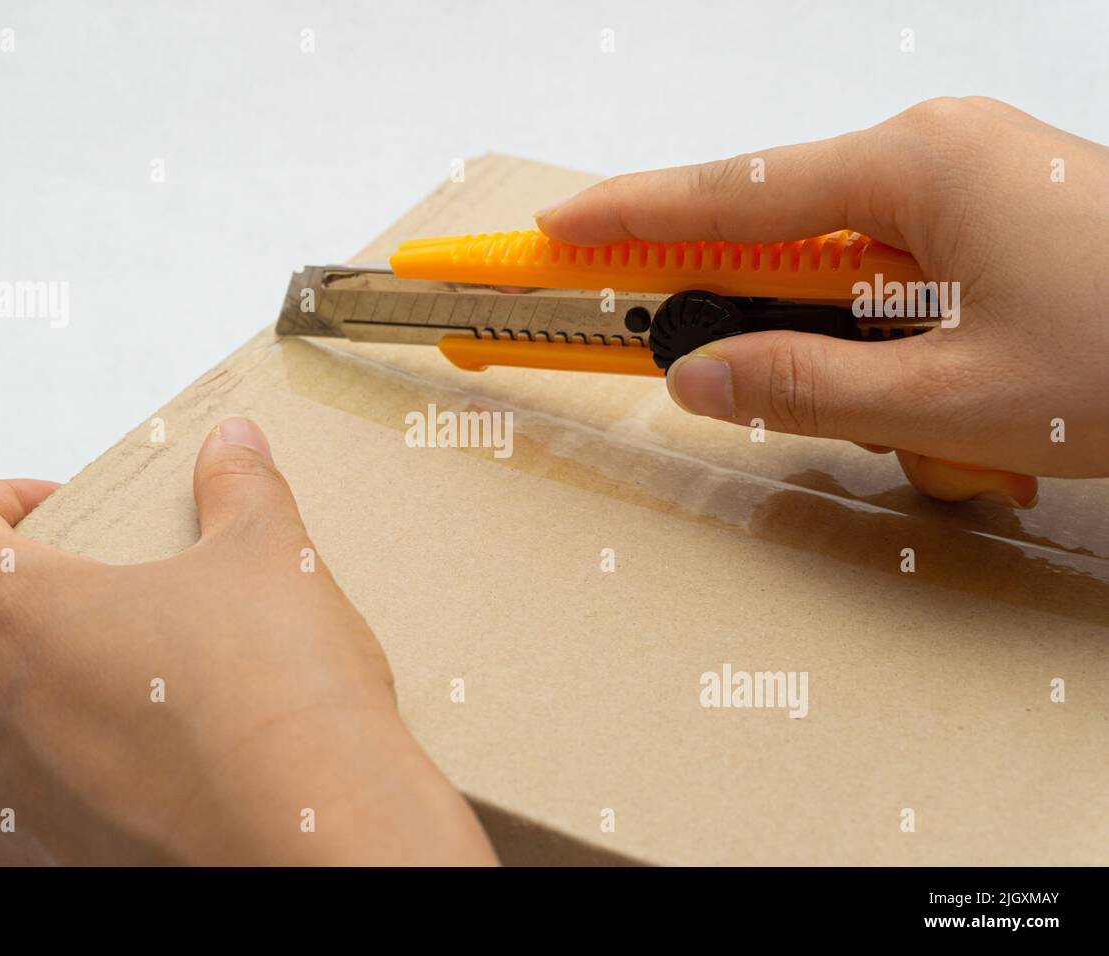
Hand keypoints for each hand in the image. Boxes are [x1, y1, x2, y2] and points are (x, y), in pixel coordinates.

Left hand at [0, 417, 495, 865]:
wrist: (307, 840)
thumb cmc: (278, 703)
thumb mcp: (271, 559)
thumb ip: (241, 487)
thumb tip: (236, 444)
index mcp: (11, 610)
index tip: (45, 512)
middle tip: (14, 611)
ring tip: (7, 700)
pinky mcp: (11, 872)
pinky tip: (16, 791)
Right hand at [535, 96, 1108, 506]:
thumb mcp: (954, 397)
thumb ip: (805, 389)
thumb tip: (698, 379)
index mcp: (912, 166)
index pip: (729, 194)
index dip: (630, 217)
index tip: (554, 232)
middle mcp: (934, 150)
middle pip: (782, 230)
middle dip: (755, 316)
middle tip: (721, 371)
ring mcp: (971, 176)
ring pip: (845, 267)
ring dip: (850, 353)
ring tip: (936, 427)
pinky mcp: (996, 213)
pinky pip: (898, 272)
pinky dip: (893, 340)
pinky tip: (954, 397)